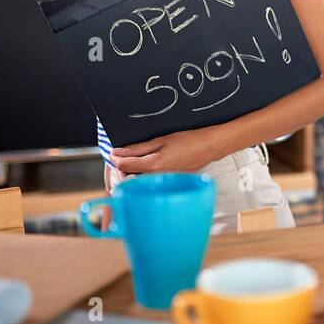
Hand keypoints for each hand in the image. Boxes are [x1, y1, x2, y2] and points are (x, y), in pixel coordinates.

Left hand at [109, 126, 225, 175]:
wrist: (209, 147)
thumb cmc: (188, 141)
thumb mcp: (160, 140)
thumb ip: (136, 148)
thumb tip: (117, 152)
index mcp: (152, 166)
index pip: (122, 168)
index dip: (115, 160)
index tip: (114, 153)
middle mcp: (156, 178)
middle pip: (128, 179)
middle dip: (121, 170)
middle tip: (122, 158)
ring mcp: (163, 183)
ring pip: (138, 182)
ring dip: (131, 174)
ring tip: (134, 162)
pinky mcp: (168, 183)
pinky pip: (149, 182)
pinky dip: (143, 176)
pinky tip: (148, 166)